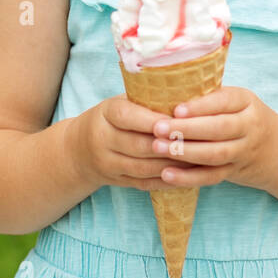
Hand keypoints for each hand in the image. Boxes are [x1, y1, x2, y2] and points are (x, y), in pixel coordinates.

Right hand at [72, 94, 200, 191]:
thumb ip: (147, 99)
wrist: (79, 149)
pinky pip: (145, 184)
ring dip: (172, 165)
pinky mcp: (117, 182)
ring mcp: (108, 164)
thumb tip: (187, 93)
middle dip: (168, 145)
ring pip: (143, 168)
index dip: (153, 121)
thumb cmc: (112, 118)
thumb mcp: (122, 102)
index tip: (179, 120)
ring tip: (198, 159)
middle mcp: (102, 140)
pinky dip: (167, 180)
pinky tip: (187, 175)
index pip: (128, 117)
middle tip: (198, 142)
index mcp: (105, 114)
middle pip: (137, 145)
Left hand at [145, 86, 277, 191]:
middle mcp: (250, 126)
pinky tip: (167, 175)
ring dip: (184, 152)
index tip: (175, 109)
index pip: (224, 101)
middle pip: (219, 128)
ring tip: (158, 147)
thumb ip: (211, 98)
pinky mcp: (235, 172)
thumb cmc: (247, 118)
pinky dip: (189, 178)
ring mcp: (244, 152)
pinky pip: (211, 177)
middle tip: (158, 128)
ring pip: (215, 154)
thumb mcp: (238, 102)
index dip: (200, 106)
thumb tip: (167, 90)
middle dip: (186, 129)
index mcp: (247, 102)